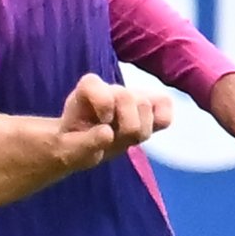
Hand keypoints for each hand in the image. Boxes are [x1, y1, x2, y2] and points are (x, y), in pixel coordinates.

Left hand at [52, 72, 167, 171]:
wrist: (89, 146)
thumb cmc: (75, 146)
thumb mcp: (69, 152)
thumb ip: (82, 146)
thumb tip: (108, 133)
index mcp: (84, 92)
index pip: (92, 83)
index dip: (103, 103)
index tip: (103, 123)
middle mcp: (109, 88)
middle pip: (128, 97)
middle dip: (126, 126)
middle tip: (116, 142)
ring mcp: (131, 95)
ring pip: (146, 104)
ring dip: (140, 130)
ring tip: (126, 139)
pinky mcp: (150, 103)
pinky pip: (165, 104)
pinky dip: (161, 120)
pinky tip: (148, 131)